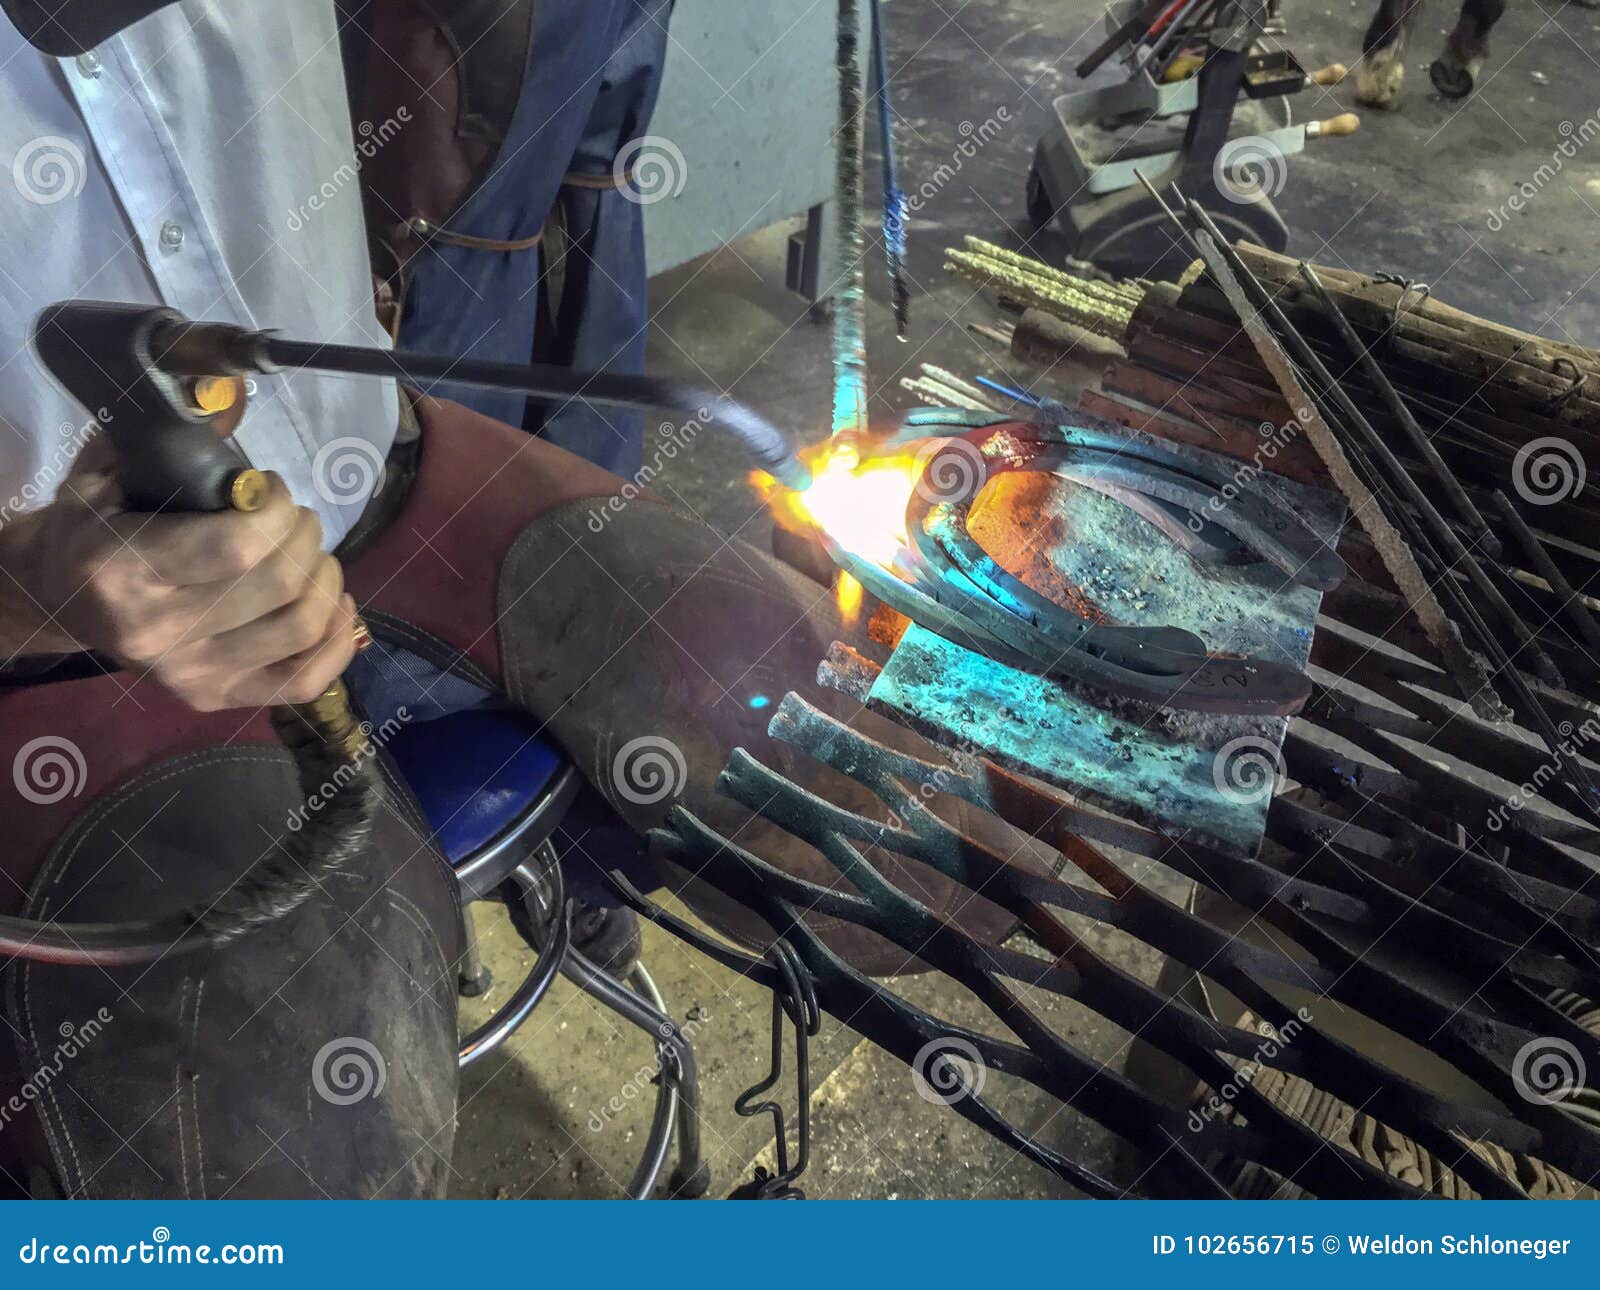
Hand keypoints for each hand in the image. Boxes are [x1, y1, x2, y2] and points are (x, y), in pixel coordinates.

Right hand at [0, 437, 357, 710]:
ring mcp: (190, 673)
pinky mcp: (216, 698)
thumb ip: (168, 443)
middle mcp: (158, 632)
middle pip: (280, 584)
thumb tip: (233, 402)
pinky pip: (304, 680)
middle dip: (306, 534)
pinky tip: (335, 604)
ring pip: (302, 625)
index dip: (276, 510)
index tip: (271, 488)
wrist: (58, 597)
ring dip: (327, 578)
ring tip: (312, 553)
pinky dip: (337, 640)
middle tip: (297, 516)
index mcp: (124, 571)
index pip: (238, 546)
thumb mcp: (108, 473)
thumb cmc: (92, 527)